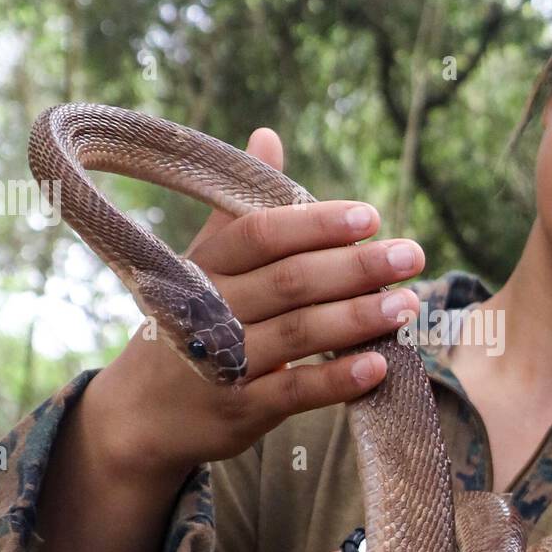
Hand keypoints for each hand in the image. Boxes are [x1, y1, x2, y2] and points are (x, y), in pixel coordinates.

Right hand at [79, 126, 424, 481]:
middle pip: (290, 281)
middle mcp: (211, 311)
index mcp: (205, 266)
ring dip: (358, 318)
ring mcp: (224, 364)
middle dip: (355, 266)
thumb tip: (269, 136)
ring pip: (299, 333)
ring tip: (408, 305)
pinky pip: (294, 392)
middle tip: (411, 255)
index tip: (370, 216)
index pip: (262, 234)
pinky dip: (336, 379)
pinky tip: (378, 366)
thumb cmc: (186, 326)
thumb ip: (241, 209)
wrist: (140, 415)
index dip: (316, 223)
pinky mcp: (239, 410)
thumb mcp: (203, 265)